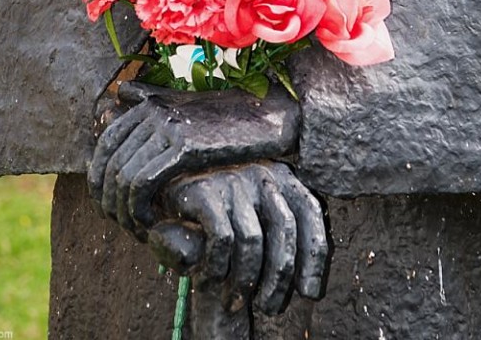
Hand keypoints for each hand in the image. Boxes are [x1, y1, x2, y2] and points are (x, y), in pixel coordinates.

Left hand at [88, 81, 299, 239]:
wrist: (269, 117)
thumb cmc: (229, 117)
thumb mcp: (188, 103)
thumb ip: (154, 99)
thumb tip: (122, 93)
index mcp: (150, 103)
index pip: (105, 144)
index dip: (99, 179)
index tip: (111, 204)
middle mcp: (153, 111)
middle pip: (109, 163)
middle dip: (108, 200)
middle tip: (121, 223)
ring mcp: (168, 127)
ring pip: (122, 176)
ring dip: (123, 210)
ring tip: (137, 227)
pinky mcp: (183, 147)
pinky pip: (142, 183)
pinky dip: (138, 208)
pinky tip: (151, 222)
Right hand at [149, 162, 328, 315]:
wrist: (165, 192)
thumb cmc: (218, 216)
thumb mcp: (253, 220)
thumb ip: (278, 241)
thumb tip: (311, 287)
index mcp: (281, 176)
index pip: (310, 212)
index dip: (315, 257)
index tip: (310, 293)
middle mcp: (260, 172)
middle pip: (284, 230)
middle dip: (279, 278)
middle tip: (269, 308)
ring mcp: (232, 178)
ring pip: (252, 239)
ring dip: (245, 280)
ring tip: (234, 301)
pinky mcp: (203, 189)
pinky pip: (222, 238)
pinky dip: (219, 266)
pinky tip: (211, 279)